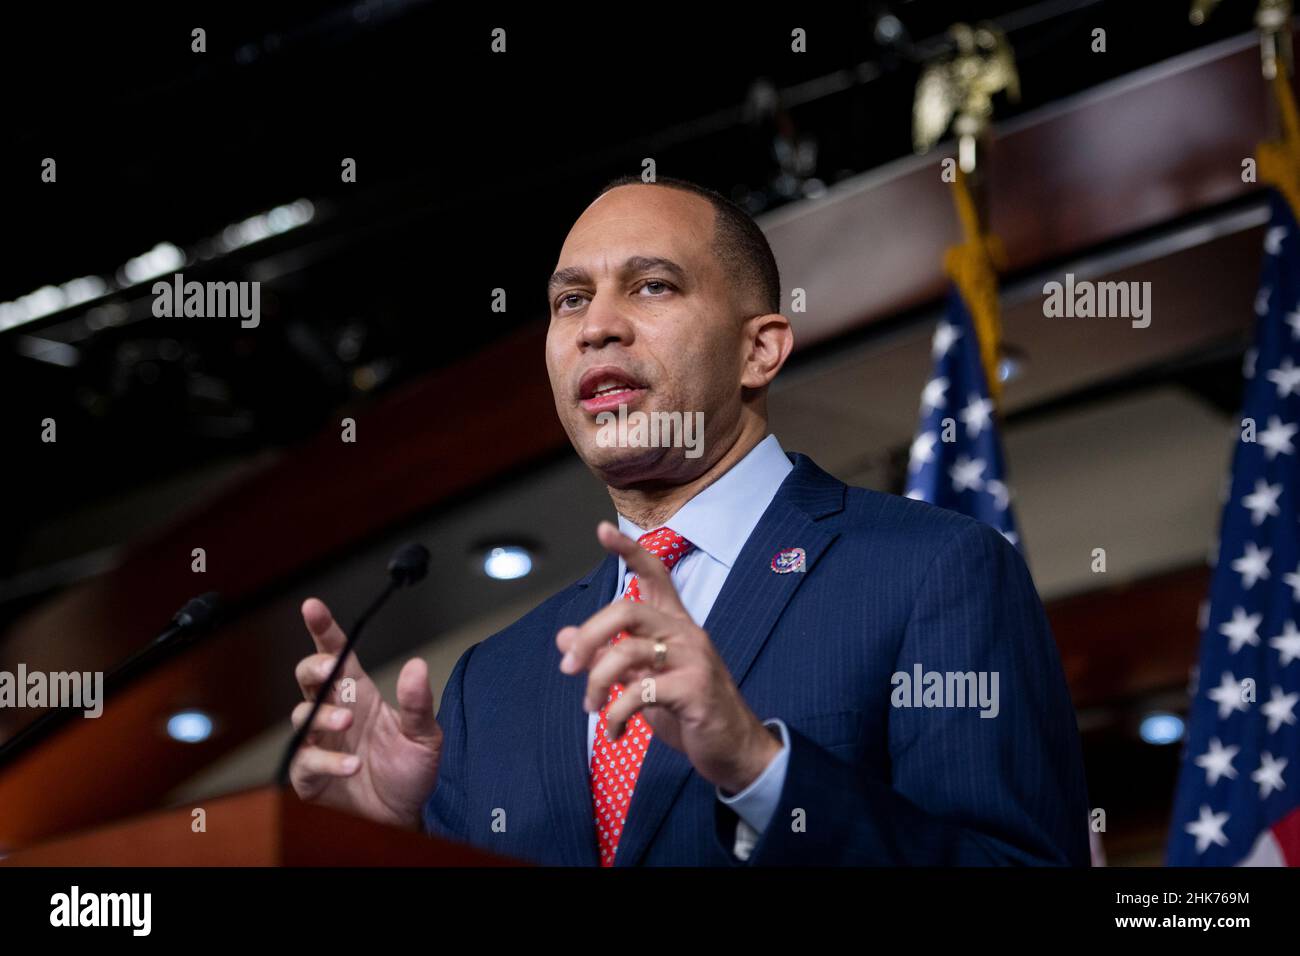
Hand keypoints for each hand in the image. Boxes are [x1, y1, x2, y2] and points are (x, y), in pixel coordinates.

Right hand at [288, 598, 442, 828]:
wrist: (404, 816)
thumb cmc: (410, 770)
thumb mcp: (424, 735)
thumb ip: (418, 703)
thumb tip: (417, 665)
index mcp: (359, 695)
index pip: (338, 655)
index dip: (323, 629)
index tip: (312, 607)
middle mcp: (334, 713)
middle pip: (309, 677)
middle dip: (314, 667)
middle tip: (331, 669)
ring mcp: (319, 743)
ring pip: (302, 716)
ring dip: (323, 716)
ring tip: (348, 722)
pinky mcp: (311, 775)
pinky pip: (307, 761)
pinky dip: (328, 762)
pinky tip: (352, 765)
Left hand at [556, 522, 780, 794]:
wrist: (733, 748)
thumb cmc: (687, 711)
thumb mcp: (642, 681)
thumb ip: (608, 657)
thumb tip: (563, 637)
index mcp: (675, 625)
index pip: (655, 574)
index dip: (629, 551)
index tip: (602, 530)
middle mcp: (686, 632)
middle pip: (627, 609)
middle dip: (589, 635)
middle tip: (567, 667)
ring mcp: (692, 658)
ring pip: (626, 652)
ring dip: (597, 683)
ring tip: (592, 708)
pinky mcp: (694, 688)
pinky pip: (638, 692)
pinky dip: (616, 715)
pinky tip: (614, 731)